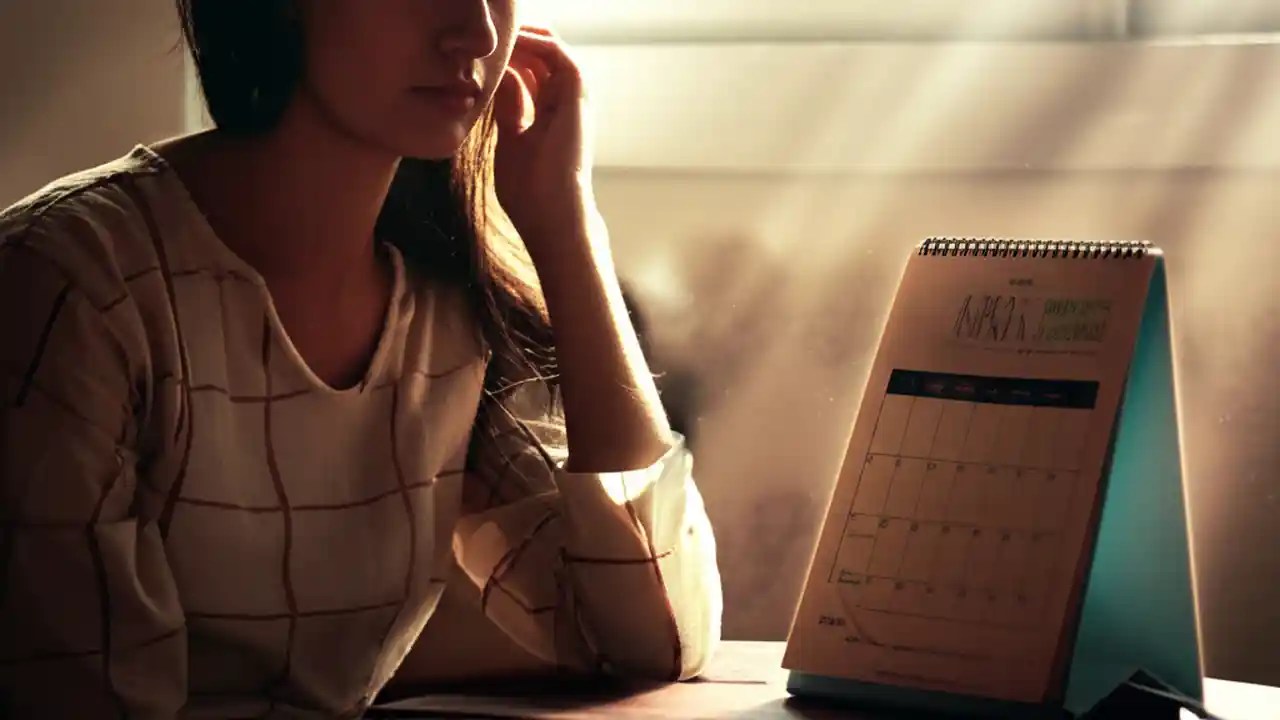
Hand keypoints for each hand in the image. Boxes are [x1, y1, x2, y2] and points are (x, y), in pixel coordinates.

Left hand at [492, 27, 598, 259]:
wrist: (550, 213)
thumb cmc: (530, 191)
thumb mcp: (510, 140)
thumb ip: (508, 109)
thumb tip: (502, 79)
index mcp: (548, 113)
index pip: (529, 71)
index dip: (504, 58)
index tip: (473, 54)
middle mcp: (563, 102)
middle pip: (540, 55)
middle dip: (513, 42)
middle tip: (482, 38)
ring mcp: (571, 98)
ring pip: (550, 49)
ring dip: (523, 38)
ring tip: (495, 36)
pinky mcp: (576, 96)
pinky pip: (558, 53)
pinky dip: (535, 42)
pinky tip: (509, 44)